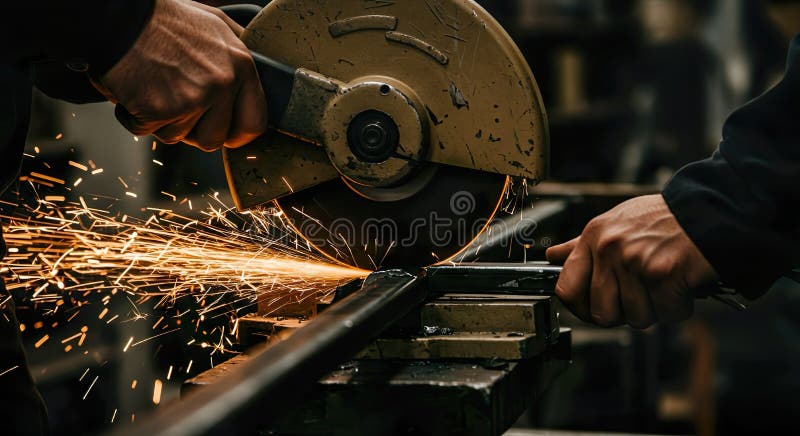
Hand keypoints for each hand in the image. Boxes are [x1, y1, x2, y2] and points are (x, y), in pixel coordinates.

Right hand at [93, 0, 266, 150]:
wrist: (119, 17)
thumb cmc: (163, 20)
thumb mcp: (215, 24)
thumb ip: (238, 50)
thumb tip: (257, 68)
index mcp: (242, 66)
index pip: (255, 123)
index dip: (237, 134)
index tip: (226, 134)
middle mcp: (222, 84)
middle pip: (214, 139)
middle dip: (194, 131)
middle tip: (177, 109)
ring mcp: (192, 99)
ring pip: (179, 137)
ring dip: (162, 122)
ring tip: (154, 89)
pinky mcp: (161, 110)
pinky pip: (147, 131)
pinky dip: (134, 117)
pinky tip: (134, 92)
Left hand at [546, 194, 717, 328]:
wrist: (709, 209)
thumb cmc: (662, 219)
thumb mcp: (614, 222)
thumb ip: (582, 245)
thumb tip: (552, 256)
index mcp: (594, 238)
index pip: (566, 289)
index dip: (580, 308)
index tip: (593, 309)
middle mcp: (610, 250)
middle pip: (602, 314)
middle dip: (624, 313)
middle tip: (641, 297)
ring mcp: (636, 263)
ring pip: (636, 318)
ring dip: (655, 310)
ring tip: (664, 285)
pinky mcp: (665, 275)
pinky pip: (667, 314)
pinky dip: (679, 307)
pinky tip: (682, 286)